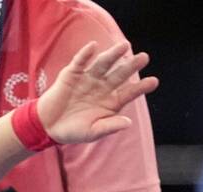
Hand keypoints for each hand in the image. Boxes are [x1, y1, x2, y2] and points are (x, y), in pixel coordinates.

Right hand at [35, 41, 157, 145]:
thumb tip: (128, 123)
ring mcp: (88, 78)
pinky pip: (80, 62)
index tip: (153, 81)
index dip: (141, 87)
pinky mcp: (73, 73)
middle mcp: (102, 87)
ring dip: (113, 55)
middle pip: (119, 75)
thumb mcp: (92, 132)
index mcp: (110, 101)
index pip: (129, 92)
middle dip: (131, 66)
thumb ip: (110, 126)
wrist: (48, 125)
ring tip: (124, 47)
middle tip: (144, 57)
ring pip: (103, 64)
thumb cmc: (73, 130)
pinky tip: (93, 47)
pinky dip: (85, 54)